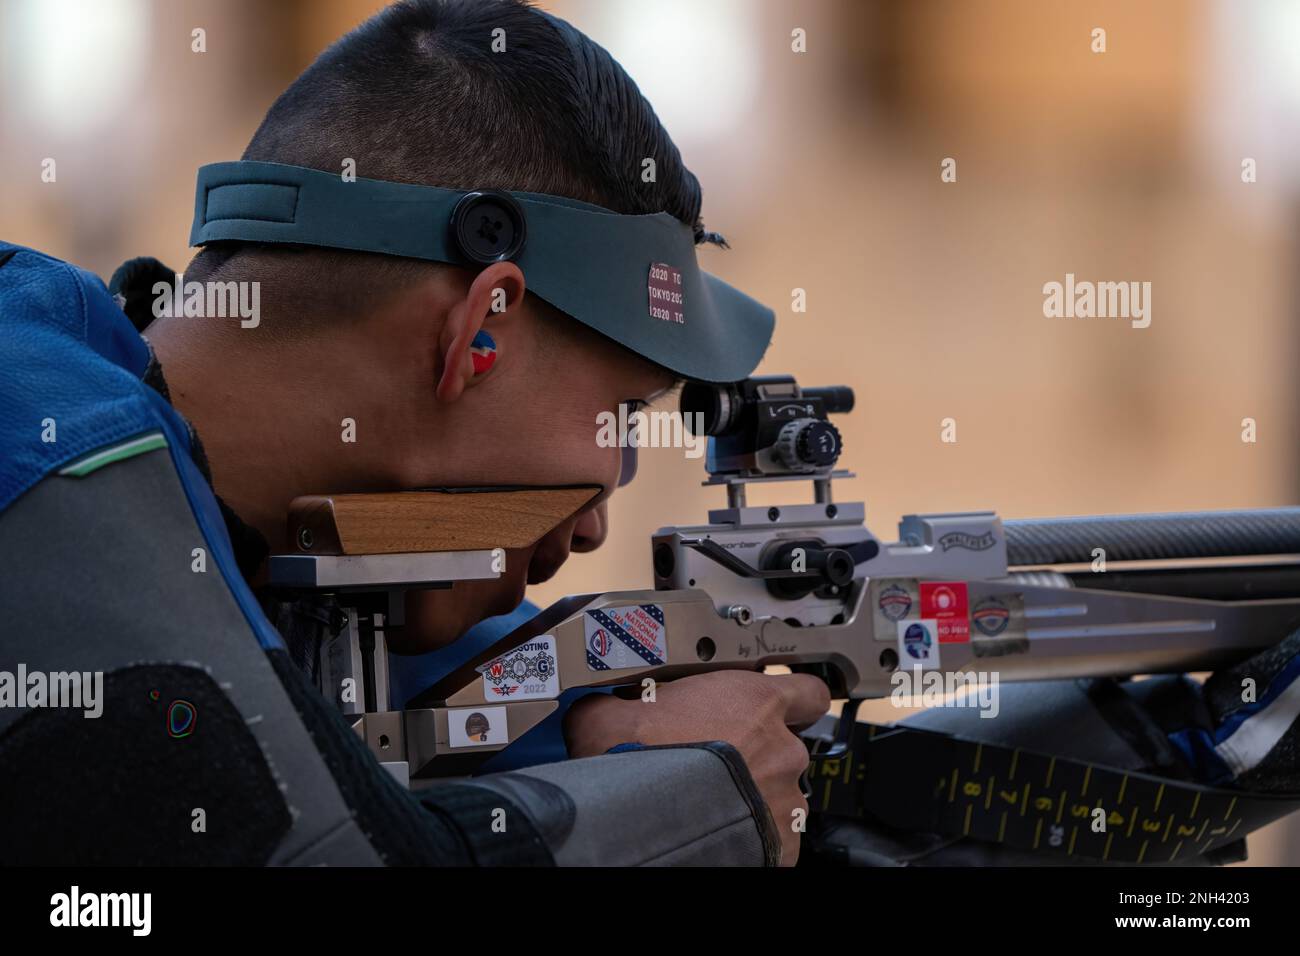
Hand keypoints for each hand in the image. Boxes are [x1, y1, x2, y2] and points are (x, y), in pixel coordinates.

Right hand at [564, 670, 830, 864]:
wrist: (640, 821)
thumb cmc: (637, 760)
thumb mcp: (612, 713)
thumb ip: (619, 701)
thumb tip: (592, 702)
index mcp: (756, 701)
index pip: (808, 691)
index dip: (794, 700)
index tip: (780, 707)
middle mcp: (782, 748)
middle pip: (785, 747)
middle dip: (755, 756)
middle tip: (713, 764)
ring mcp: (786, 799)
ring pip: (779, 794)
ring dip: (752, 796)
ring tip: (709, 803)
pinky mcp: (781, 844)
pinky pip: (774, 836)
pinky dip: (751, 833)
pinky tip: (717, 829)